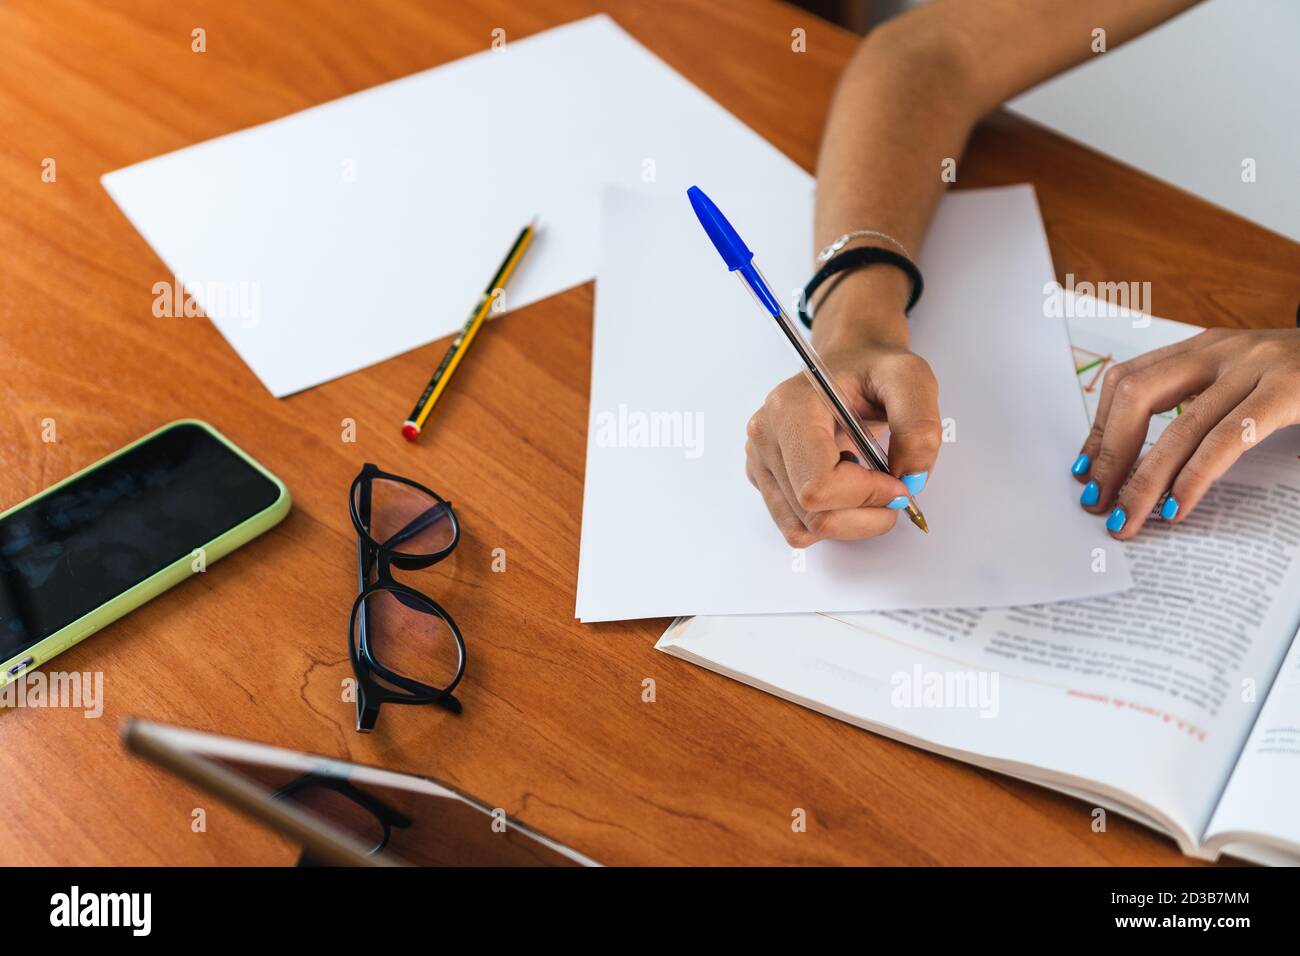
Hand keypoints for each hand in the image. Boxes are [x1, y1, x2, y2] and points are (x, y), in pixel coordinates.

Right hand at [745, 339, 941, 546]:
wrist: (850, 364)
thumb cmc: (871, 369)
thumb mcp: (910, 378)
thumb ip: (919, 426)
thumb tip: (910, 478)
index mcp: (791, 408)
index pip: (818, 487)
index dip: (867, 495)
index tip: (896, 481)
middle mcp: (766, 436)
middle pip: (812, 516)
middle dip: (865, 513)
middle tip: (892, 487)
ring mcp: (760, 460)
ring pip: (804, 530)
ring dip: (851, 520)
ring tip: (867, 482)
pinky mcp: (765, 480)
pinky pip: (797, 528)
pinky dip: (833, 519)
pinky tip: (846, 487)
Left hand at [1072, 327, 1299, 537]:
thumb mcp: (1248, 383)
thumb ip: (1204, 406)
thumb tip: (1150, 462)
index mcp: (1205, 346)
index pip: (1128, 380)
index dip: (1100, 429)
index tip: (1084, 471)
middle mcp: (1223, 350)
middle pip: (1137, 395)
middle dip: (1110, 454)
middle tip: (1096, 502)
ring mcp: (1256, 366)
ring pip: (1179, 426)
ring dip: (1144, 479)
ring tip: (1127, 519)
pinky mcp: (1289, 390)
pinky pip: (1227, 438)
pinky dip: (1193, 477)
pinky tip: (1177, 507)